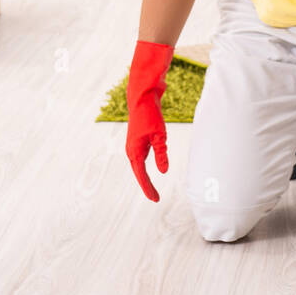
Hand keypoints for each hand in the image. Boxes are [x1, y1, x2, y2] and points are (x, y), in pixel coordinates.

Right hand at [126, 39, 174, 201]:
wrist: (142, 95)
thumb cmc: (150, 114)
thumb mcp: (160, 135)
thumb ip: (161, 154)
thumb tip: (163, 171)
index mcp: (134, 150)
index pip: (141, 175)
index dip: (148, 188)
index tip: (155, 199)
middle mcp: (132, 149)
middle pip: (139, 172)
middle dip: (146, 185)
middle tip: (155, 198)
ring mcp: (135, 143)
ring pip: (140, 165)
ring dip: (145, 176)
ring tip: (152, 188)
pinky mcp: (140, 137)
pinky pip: (142, 156)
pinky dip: (146, 164)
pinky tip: (152, 167)